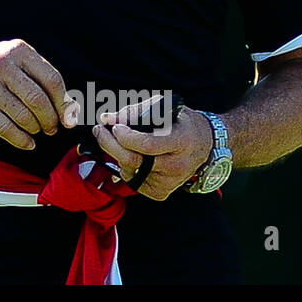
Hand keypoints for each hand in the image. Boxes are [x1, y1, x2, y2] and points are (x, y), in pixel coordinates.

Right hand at [0, 39, 80, 149]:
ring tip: (36, 130)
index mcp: (18, 51)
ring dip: (35, 129)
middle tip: (52, 128)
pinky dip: (21, 140)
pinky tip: (27, 143)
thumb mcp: (12, 57)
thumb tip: (68, 106)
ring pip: (23, 116)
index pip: (52, 80)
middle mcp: (3, 66)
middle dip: (51, 119)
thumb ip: (37, 75)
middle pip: (39, 100)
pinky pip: (5, 128)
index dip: (64, 103)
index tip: (69, 118)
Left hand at [92, 97, 213, 200]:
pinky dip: (126, 169)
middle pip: (134, 160)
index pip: (148, 144)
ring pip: (130, 171)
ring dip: (116, 155)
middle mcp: (177, 165)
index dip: (126, 136)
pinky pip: (134, 182)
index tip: (113, 125)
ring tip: (117, 141)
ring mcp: (170, 182)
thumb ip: (134, 112)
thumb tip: (107, 118)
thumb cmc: (180, 123)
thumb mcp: (163, 109)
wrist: (203, 144)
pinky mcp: (162, 192)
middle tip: (99, 130)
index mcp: (181, 141)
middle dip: (109, 144)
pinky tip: (130, 157)